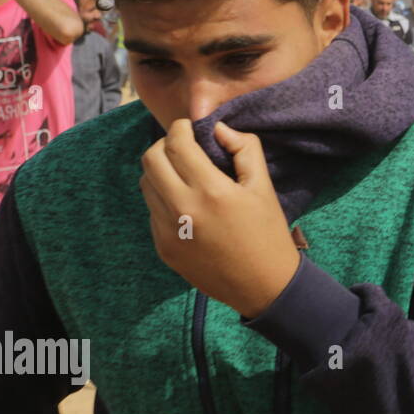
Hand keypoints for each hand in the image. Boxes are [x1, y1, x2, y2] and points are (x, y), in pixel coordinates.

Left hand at [140, 119, 299, 317]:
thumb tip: (219, 129)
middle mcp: (183, 209)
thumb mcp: (264, 187)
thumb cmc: (267, 233)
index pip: (176, 144)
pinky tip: (188, 204)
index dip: (180, 128)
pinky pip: (152, 211)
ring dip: (161, 171)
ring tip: (184, 175)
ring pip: (146, 184)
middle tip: (183, 147)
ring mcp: (168, 231)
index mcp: (211, 191)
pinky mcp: (163, 248)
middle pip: (150, 160)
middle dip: (164, 145)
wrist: (263, 285)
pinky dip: (164, 198)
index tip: (189, 128)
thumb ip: (245, 149)